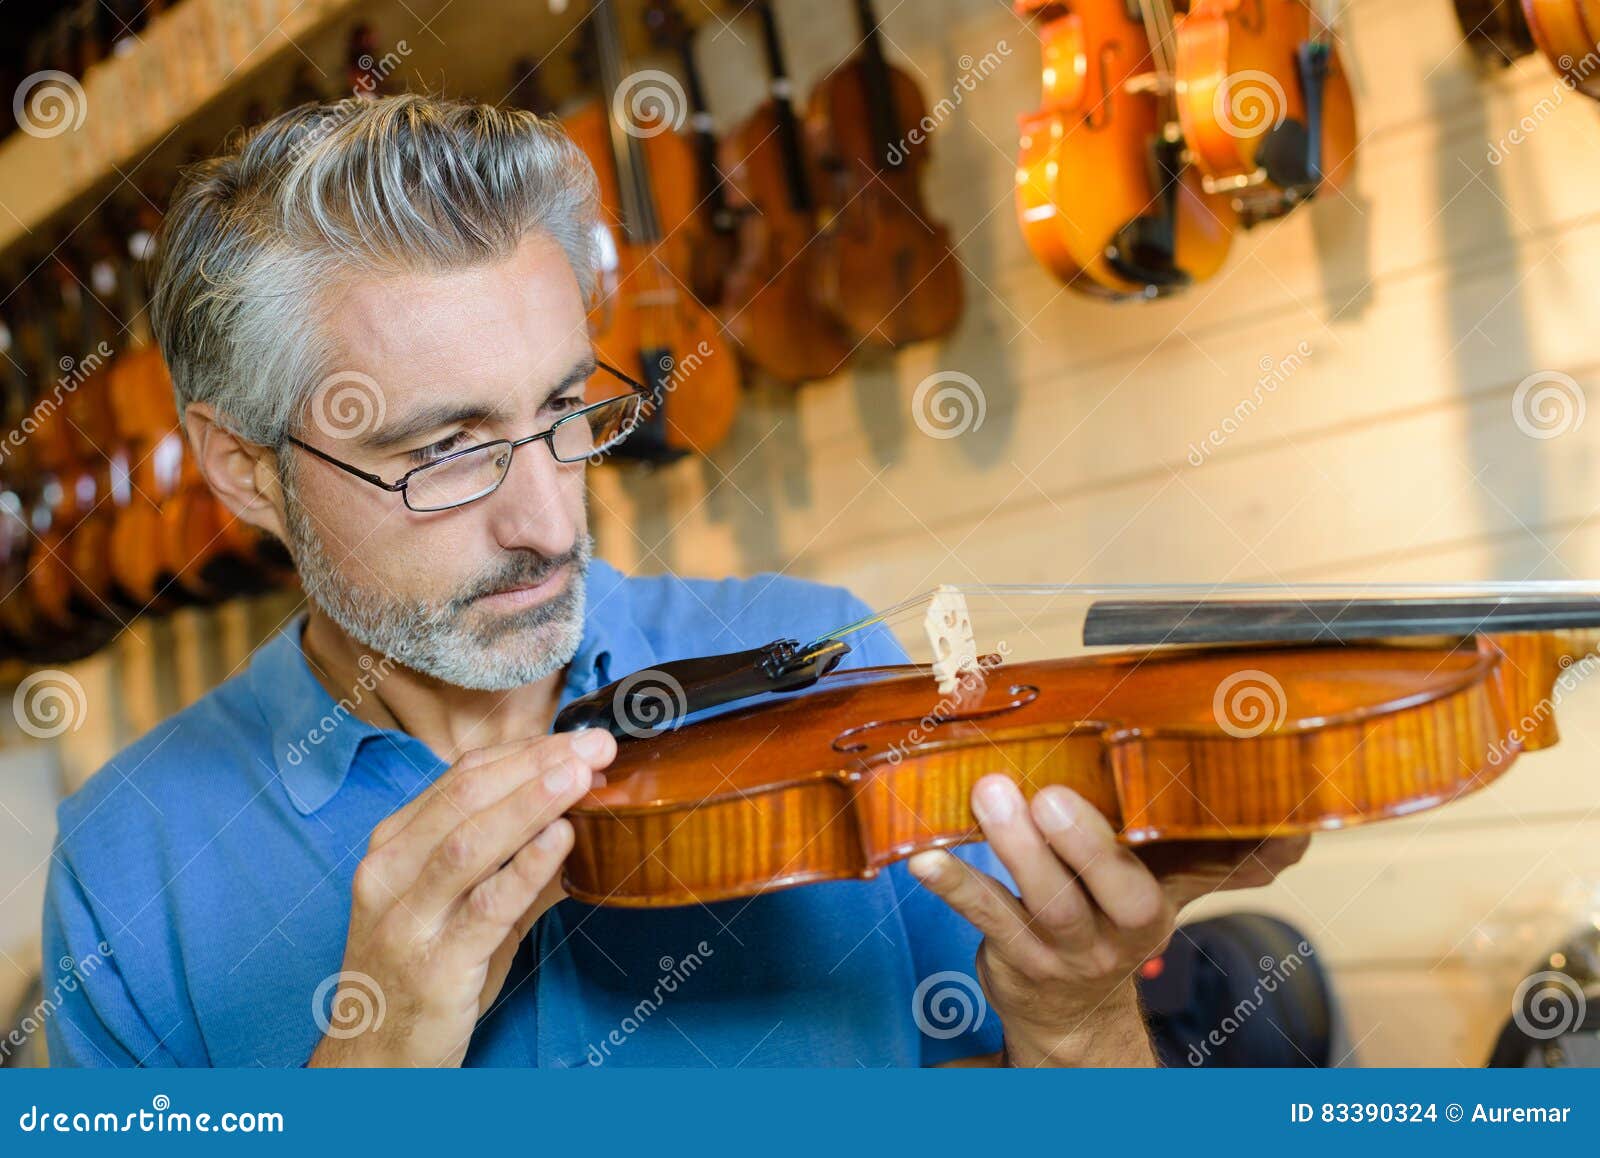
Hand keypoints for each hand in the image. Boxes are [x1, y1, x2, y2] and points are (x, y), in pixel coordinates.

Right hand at [308, 728, 615, 1066]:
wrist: (373, 1062)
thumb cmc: (421, 976)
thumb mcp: (465, 910)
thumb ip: (518, 869)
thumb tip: (581, 826)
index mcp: (394, 846)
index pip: (462, 777)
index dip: (526, 751)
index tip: (580, 738)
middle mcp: (390, 871)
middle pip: (466, 797)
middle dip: (536, 763)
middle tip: (596, 746)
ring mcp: (407, 917)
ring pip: (469, 842)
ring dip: (531, 802)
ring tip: (581, 776)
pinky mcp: (433, 964)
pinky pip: (483, 907)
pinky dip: (524, 868)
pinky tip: (561, 841)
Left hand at [909, 774, 1308, 1066]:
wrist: (1073, 1017)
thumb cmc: (1107, 923)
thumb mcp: (1156, 889)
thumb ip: (1204, 853)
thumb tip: (1290, 821)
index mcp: (1155, 905)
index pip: (1160, 866)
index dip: (1152, 829)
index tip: (1144, 773)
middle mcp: (1117, 932)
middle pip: (1108, 888)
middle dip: (1083, 840)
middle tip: (1050, 792)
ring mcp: (1063, 951)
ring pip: (1044, 902)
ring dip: (1014, 848)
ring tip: (988, 795)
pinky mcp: (1013, 959)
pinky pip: (985, 919)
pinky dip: (954, 884)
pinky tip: (924, 855)